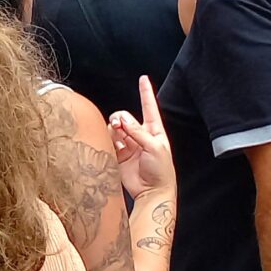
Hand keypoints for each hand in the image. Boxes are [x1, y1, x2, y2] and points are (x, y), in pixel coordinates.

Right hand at [107, 76, 175, 200]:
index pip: (149, 107)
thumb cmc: (161, 171)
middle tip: (119, 125)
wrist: (152, 192)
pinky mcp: (118, 155)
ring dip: (114, 129)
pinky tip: (116, 147)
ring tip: (118, 139)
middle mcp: (140, 135)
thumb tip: (122, 119)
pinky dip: (110, 141)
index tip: (143, 79)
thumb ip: (138, 132)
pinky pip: (109, 141)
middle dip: (120, 118)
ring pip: (114, 128)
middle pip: (125, 117)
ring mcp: (128, 145)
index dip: (146, 92)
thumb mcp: (154, 147)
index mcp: (154, 131)